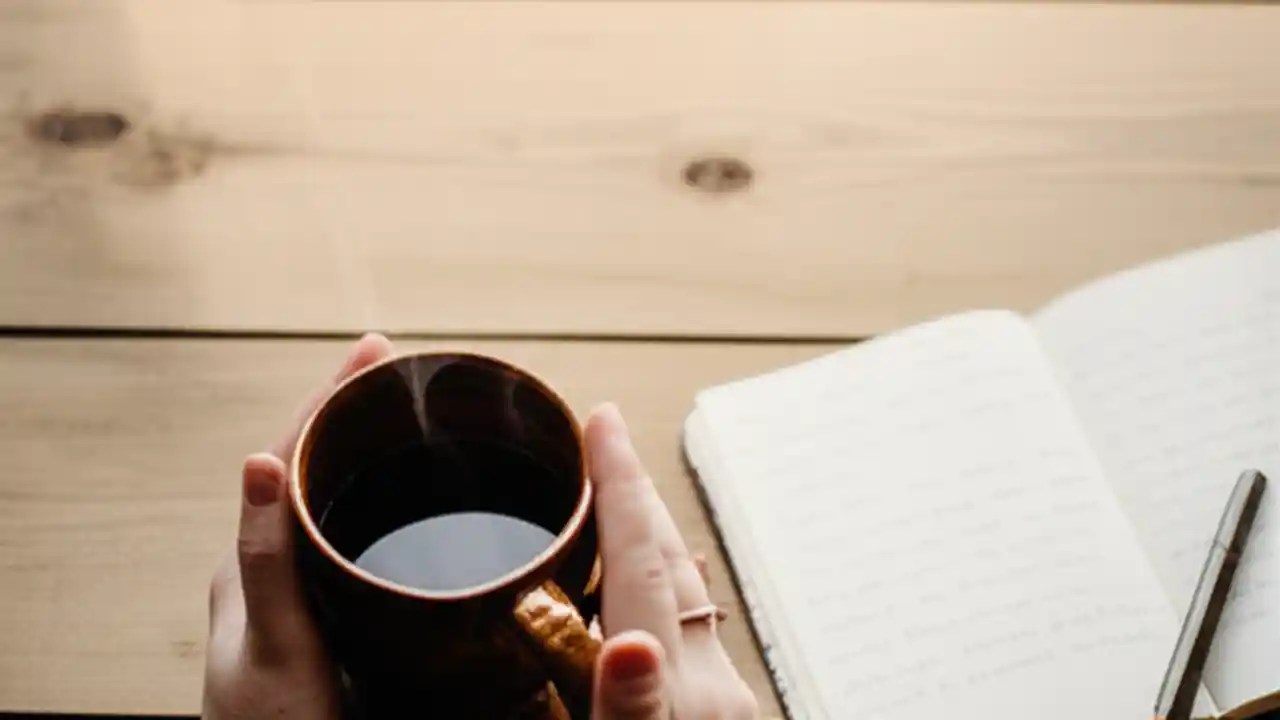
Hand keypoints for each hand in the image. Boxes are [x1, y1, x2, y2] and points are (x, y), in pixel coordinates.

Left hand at [203, 333, 395, 719]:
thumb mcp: (273, 645)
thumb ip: (267, 562)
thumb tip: (260, 461)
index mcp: (252, 565)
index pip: (288, 457)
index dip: (329, 399)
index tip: (374, 351)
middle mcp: (276, 572)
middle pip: (315, 470)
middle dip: (356, 413)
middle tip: (403, 371)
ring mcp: (305, 596)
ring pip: (338, 505)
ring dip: (371, 454)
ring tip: (413, 417)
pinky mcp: (334, 621)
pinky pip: (358, 544)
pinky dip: (386, 506)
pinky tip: (417, 508)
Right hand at [586, 404, 758, 718]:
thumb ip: (628, 707)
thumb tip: (633, 648)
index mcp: (673, 690)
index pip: (640, 563)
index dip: (620, 485)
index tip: (604, 419)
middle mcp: (709, 686)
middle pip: (670, 566)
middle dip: (636, 499)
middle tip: (604, 443)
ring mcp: (725, 702)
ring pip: (683, 600)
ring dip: (647, 548)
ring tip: (617, 510)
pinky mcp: (727, 718)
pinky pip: (690, 638)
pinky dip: (661, 603)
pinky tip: (644, 609)